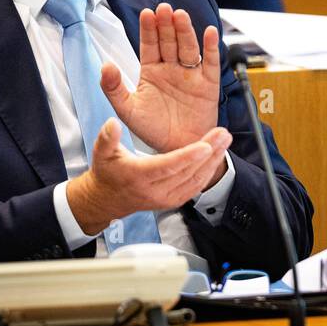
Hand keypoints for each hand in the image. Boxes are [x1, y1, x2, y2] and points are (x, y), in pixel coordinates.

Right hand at [66, 119, 231, 234]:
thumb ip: (107, 138)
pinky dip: (208, 172)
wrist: (107, 200)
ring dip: (213, 161)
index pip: (167, 167)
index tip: (205, 145)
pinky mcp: (173, 201)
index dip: (187, 156)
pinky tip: (218, 156)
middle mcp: (154, 190)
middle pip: (187, 172)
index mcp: (138, 176)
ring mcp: (165, 198)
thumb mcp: (101, 153)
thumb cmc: (107, 173)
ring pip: (195, 180)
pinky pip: (195, 187)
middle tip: (223, 134)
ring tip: (225, 141)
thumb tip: (113, 124)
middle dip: (208, 153)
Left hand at [100, 4, 221, 153]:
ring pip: (188, 47)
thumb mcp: (127, 110)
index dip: (149, 29)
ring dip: (185, 31)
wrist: (177, 149)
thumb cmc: (153, 130)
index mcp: (151, 71)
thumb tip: (105, 65)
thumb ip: (113, 88)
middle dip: (167, 25)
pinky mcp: (208, 84)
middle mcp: (171, 68)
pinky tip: (210, 32)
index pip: (150, 45)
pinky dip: (211, 47)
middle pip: (169, 41)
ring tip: (181, 16)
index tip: (147, 14)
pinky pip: (210, 62)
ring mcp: (190, 74)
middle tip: (164, 9)